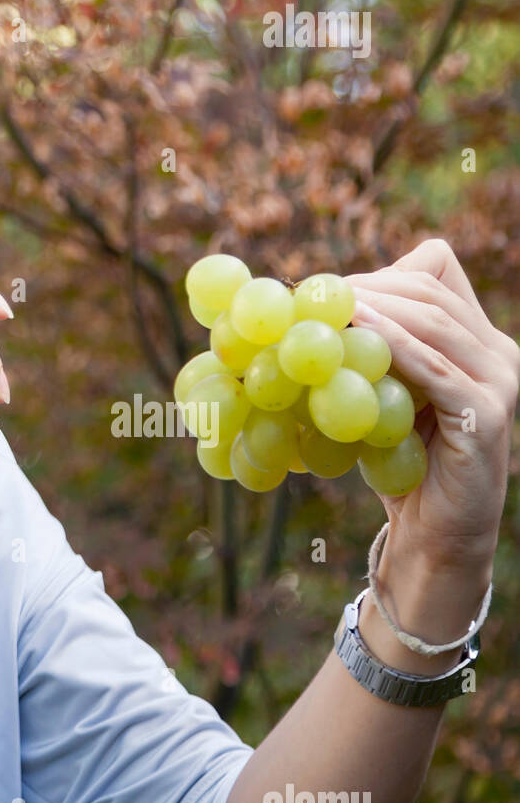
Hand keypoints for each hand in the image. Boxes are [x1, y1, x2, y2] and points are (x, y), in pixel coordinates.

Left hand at [344, 238, 519, 574]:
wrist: (431, 532)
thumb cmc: (397, 457)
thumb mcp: (383, 391)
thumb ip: (369, 347)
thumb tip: (304, 302)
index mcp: (477, 338)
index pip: (435, 271)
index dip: (382, 269)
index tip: (328, 288)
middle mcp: (497, 352)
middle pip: (429, 290)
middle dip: (368, 285)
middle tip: (314, 295)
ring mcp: (498, 382)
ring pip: (434, 321)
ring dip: (374, 306)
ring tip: (325, 306)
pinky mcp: (485, 416)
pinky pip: (435, 369)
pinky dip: (393, 344)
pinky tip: (356, 333)